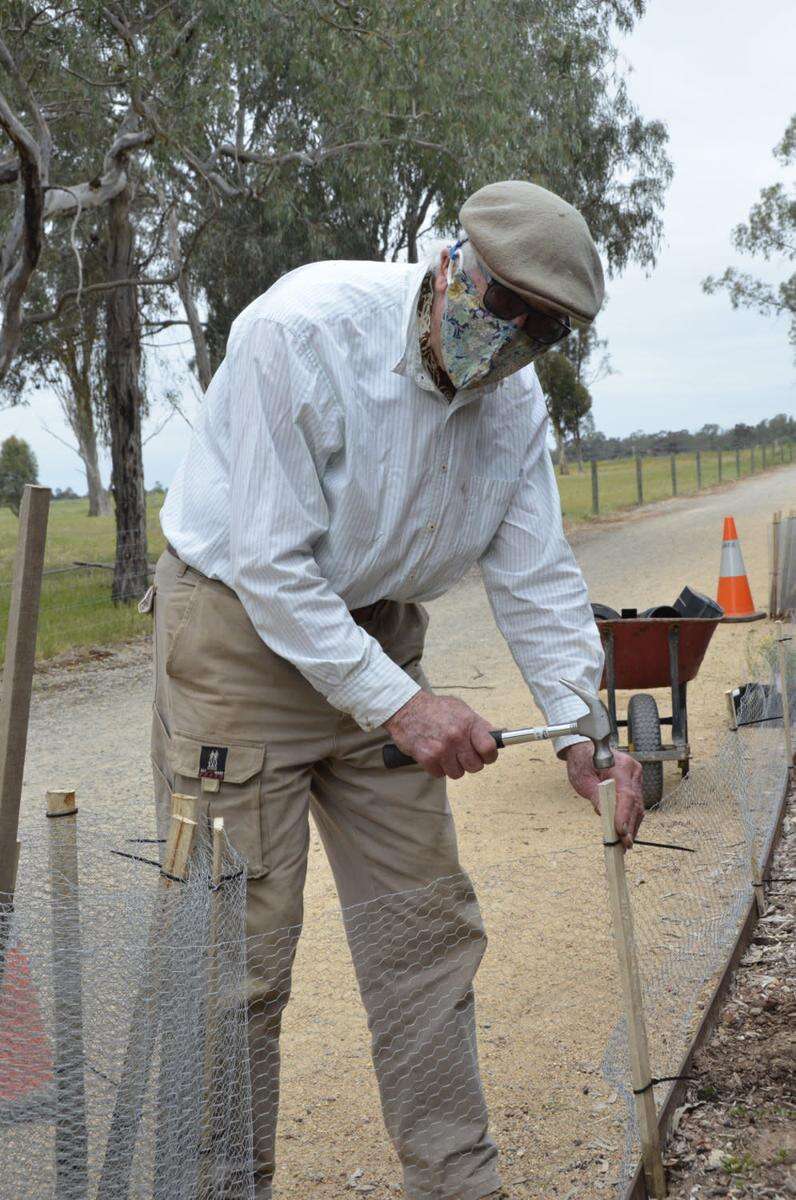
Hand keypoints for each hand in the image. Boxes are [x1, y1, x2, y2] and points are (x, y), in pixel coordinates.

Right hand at [384, 691, 498, 778]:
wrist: (406, 708)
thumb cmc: (435, 709)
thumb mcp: (461, 709)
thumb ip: (478, 724)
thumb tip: (497, 736)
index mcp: (469, 723)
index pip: (489, 748)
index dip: (489, 756)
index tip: (486, 756)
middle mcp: (457, 736)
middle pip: (475, 766)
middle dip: (469, 763)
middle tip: (462, 755)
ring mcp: (442, 748)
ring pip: (457, 773)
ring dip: (452, 767)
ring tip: (445, 753)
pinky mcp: (427, 757)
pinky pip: (439, 774)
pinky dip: (436, 768)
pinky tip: (433, 755)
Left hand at [562, 741, 643, 850]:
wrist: (586, 749)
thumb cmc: (582, 761)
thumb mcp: (582, 779)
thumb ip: (595, 796)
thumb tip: (603, 815)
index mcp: (620, 765)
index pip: (627, 794)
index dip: (624, 815)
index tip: (621, 832)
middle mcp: (633, 771)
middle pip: (635, 803)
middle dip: (629, 827)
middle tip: (623, 845)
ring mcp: (636, 777)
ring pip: (638, 807)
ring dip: (632, 827)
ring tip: (624, 845)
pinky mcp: (635, 784)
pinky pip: (635, 805)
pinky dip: (630, 820)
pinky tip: (626, 834)